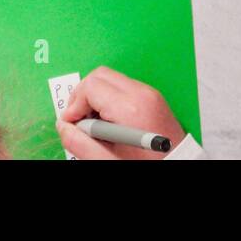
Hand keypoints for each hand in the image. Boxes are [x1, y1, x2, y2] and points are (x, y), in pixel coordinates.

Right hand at [56, 67, 185, 160]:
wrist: (177, 163)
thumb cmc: (147, 164)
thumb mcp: (107, 160)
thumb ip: (80, 143)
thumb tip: (63, 126)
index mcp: (130, 108)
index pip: (91, 86)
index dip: (74, 105)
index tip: (71, 123)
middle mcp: (142, 94)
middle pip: (100, 75)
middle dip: (83, 95)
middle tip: (78, 121)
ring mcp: (149, 93)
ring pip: (110, 79)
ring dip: (95, 97)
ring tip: (95, 125)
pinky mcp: (152, 97)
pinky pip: (123, 87)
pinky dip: (109, 99)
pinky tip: (109, 122)